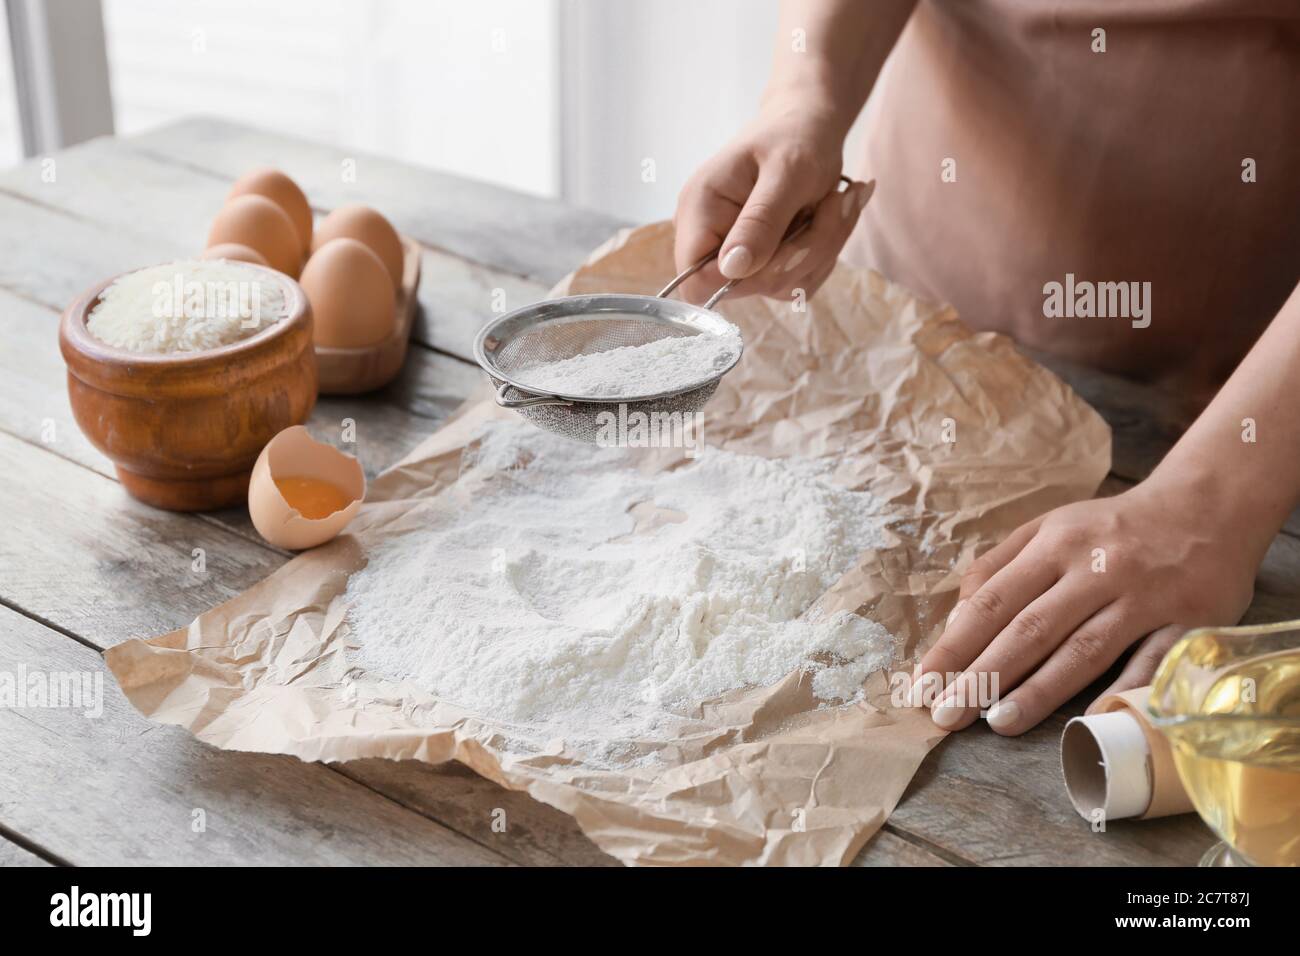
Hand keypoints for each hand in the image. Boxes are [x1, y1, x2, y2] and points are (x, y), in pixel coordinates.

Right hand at [672, 98, 871, 303]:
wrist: (810, 124)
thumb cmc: (796, 136)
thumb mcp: (786, 172)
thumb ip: (760, 222)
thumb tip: (731, 270)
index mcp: (699, 210)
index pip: (695, 282)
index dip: (739, 279)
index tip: (782, 244)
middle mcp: (711, 236)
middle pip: (744, 288)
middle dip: (798, 255)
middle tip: (831, 207)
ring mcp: (738, 251)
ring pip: (778, 286)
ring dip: (820, 249)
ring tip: (835, 202)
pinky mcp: (764, 260)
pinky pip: (796, 280)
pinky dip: (824, 253)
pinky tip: (830, 215)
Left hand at [911, 475, 1260, 734]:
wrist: (1206, 506)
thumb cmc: (1110, 528)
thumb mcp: (1048, 528)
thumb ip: (998, 567)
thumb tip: (955, 622)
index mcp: (1053, 545)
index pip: (991, 602)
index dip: (954, 645)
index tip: (923, 683)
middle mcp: (1094, 569)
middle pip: (1029, 629)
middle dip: (982, 675)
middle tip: (945, 715)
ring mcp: (1141, 596)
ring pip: (1082, 649)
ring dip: (1038, 690)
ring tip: (998, 723)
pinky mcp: (1186, 620)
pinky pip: (1150, 662)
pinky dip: (1122, 691)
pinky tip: (1090, 721)